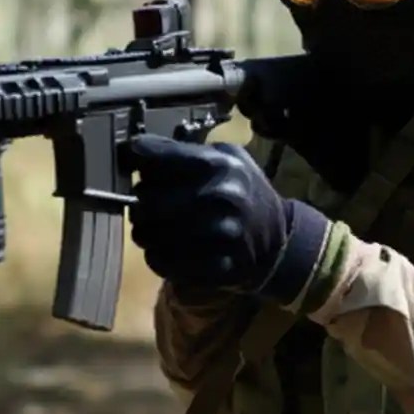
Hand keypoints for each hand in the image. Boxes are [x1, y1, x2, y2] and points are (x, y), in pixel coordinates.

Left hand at [126, 134, 330, 304]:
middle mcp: (219, 196)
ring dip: (145, 231)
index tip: (135, 159)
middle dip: (140, 201)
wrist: (278, 242)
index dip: (139, 156)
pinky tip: (165, 249)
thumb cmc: (245, 193)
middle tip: (145, 204)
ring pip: (148, 233)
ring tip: (154, 228)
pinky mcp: (215, 267)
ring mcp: (219, 235)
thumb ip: (186, 151)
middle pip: (146, 198)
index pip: (157, 156)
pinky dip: (156, 256)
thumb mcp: (228, 158)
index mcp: (220, 164)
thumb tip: (138, 147)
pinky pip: (162, 262)